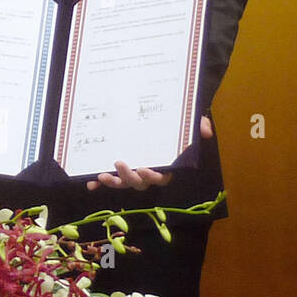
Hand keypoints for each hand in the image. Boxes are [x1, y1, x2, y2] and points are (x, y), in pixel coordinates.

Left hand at [85, 116, 211, 190]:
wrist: (151, 113)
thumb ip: (196, 124)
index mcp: (165, 165)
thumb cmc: (172, 122)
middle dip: (129, 177)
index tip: (144, 169)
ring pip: (123, 183)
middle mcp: (147, 171)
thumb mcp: (186, 120)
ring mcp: (131, 170)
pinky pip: (109, 178)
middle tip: (119, 164)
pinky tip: (91, 183)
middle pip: (139, 183)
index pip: (162, 177)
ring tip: (102, 175)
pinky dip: (99, 183)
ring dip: (113, 182)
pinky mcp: (116, 167)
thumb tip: (205, 131)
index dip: (153, 177)